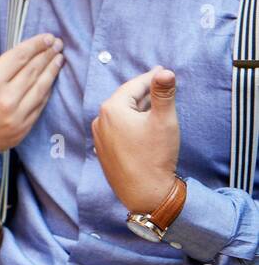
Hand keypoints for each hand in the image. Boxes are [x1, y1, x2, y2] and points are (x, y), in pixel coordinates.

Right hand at [0, 7, 65, 160]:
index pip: (21, 56)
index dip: (36, 44)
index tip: (47, 36)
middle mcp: (5, 99)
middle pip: (34, 70)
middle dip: (48, 54)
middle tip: (58, 43)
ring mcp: (15, 117)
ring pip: (41, 88)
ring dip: (52, 71)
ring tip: (59, 59)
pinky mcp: (20, 130)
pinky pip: (39, 107)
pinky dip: (46, 92)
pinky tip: (50, 82)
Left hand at [92, 66, 179, 212]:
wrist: (144, 193)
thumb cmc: (154, 155)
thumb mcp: (163, 120)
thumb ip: (163, 93)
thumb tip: (165, 71)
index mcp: (111, 109)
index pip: (134, 86)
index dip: (150, 77)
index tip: (161, 71)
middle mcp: (100, 120)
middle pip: (125, 99)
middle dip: (143, 90)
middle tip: (156, 80)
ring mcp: (99, 137)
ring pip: (121, 114)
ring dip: (136, 106)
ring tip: (151, 99)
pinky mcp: (103, 150)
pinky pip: (117, 129)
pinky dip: (130, 122)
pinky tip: (140, 123)